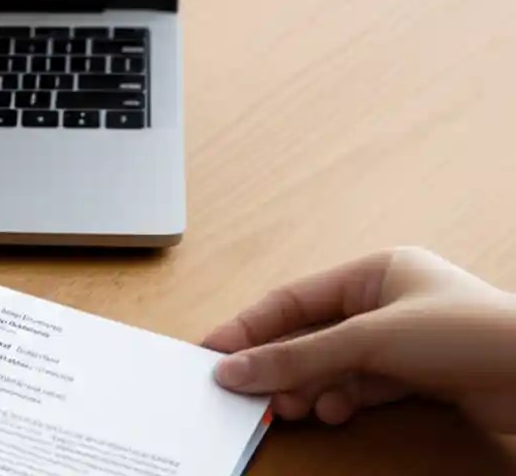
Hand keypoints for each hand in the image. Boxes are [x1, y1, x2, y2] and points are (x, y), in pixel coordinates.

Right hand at [203, 247, 515, 430]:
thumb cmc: (471, 334)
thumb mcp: (368, 340)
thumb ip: (298, 357)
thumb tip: (236, 368)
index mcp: (375, 272)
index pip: (294, 298)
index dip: (250, 326)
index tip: (213, 352)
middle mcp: (386, 303)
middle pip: (311, 335)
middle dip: (279, 365)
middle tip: (245, 390)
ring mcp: (403, 342)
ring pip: (333, 366)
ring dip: (307, 388)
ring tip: (288, 408)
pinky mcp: (419, 378)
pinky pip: (360, 388)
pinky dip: (340, 401)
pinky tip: (331, 411)